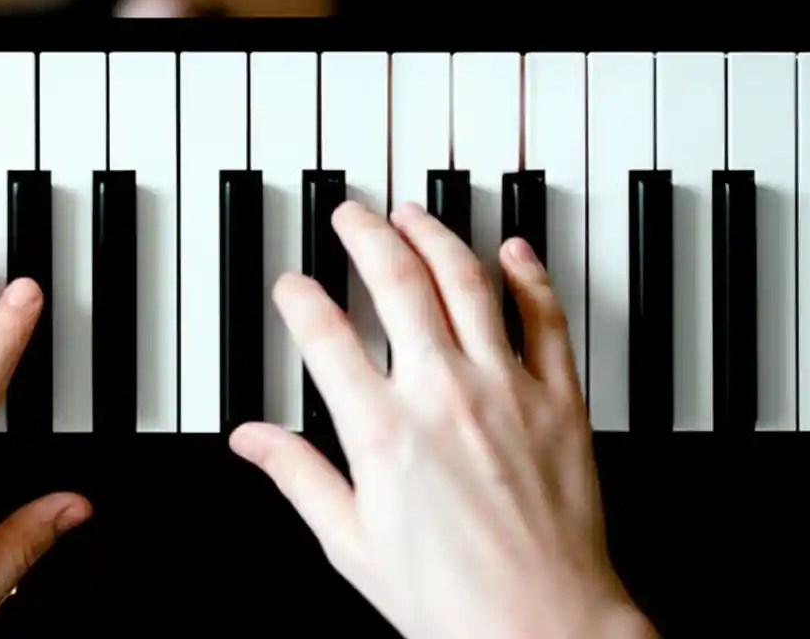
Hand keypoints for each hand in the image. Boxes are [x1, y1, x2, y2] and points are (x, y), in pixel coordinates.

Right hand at [230, 201, 655, 638]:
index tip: (293, 285)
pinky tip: (512, 250)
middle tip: (350, 214)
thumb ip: (298, 477)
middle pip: (396, 282)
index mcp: (382, 431)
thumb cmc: (452, 599)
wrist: (546, 626)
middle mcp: (441, 394)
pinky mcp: (559, 398)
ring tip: (411, 213)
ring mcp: (505, 388)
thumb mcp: (352, 544)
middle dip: (365, 235)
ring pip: (466, 281)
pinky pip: (545, 317)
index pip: (325, 334)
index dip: (300, 299)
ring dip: (434, 236)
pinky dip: (529, 276)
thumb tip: (250, 439)